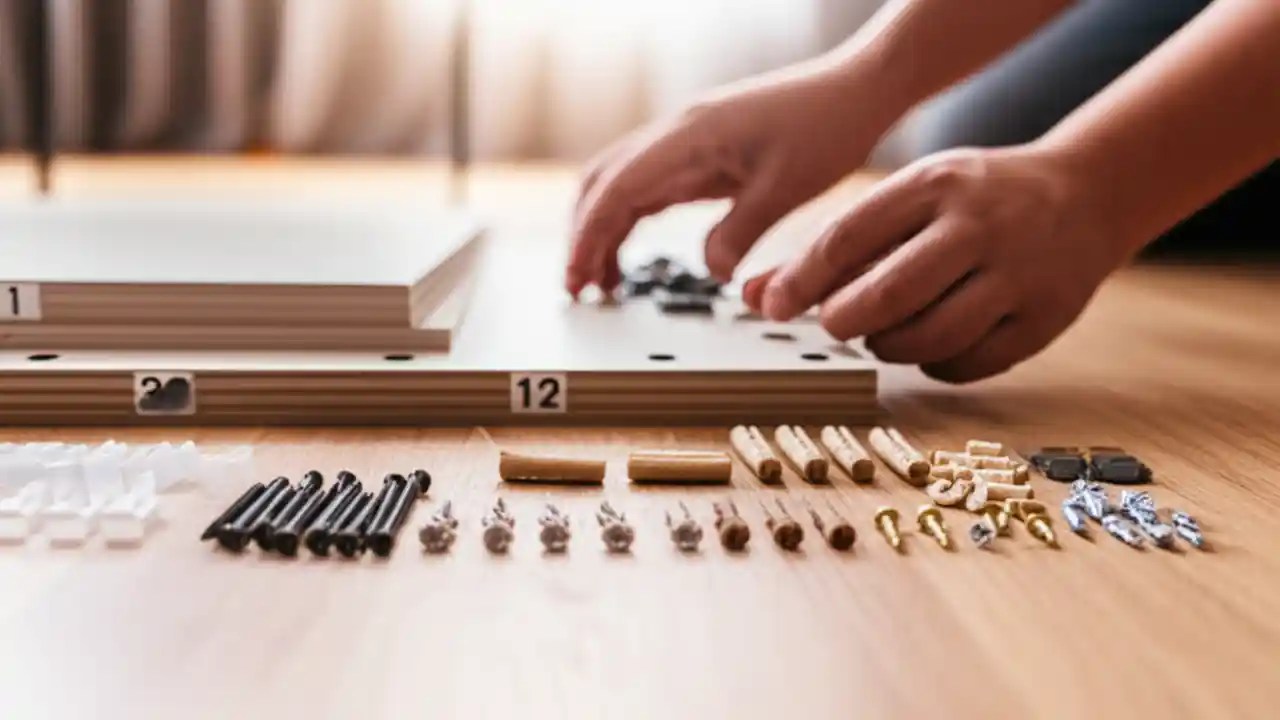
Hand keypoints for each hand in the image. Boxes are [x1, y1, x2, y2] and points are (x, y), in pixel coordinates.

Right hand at [566, 62, 896, 295]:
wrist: (857, 89)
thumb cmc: (828, 125)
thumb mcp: (788, 189)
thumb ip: (741, 232)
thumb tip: (712, 272)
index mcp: (689, 137)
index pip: (616, 188)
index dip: (589, 235)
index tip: (577, 275)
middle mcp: (677, 134)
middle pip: (603, 183)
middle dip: (583, 235)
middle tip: (578, 287)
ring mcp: (685, 142)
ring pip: (620, 185)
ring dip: (602, 230)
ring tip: (601, 281)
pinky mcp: (700, 152)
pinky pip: (648, 187)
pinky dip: (628, 222)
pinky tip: (631, 255)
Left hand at [744, 145, 1129, 382]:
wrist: (1086, 193)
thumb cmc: (972, 201)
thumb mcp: (907, 200)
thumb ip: (833, 248)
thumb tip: (754, 296)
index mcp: (935, 184)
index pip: (848, 237)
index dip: (801, 279)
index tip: (772, 305)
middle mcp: (979, 226)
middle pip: (890, 293)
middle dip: (844, 319)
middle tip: (831, 324)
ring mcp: (1019, 274)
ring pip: (931, 337)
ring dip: (888, 347)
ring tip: (880, 334)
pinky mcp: (1045, 319)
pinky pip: (969, 363)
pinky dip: (935, 365)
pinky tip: (929, 346)